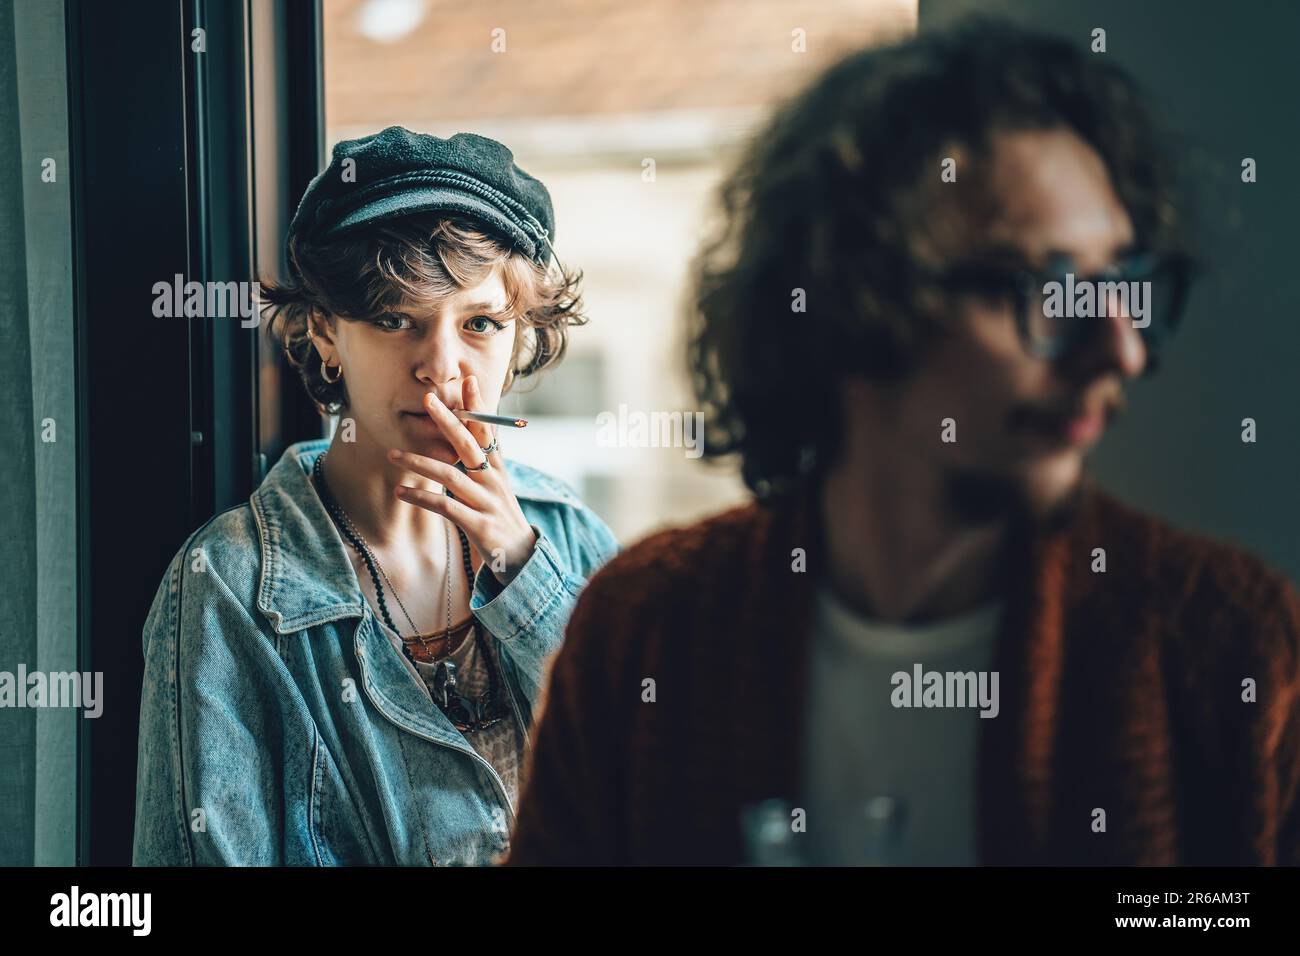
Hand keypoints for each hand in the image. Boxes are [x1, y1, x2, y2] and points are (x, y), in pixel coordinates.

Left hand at [389, 375, 536, 585]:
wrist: (522, 559)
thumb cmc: (502, 519)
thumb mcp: (497, 487)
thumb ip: (484, 462)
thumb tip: (469, 436)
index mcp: (498, 469)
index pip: (488, 431)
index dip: (478, 406)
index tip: (468, 380)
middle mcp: (494, 481)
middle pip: (469, 445)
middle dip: (448, 421)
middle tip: (427, 400)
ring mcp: (487, 502)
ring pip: (450, 475)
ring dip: (419, 463)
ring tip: (392, 455)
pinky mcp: (479, 525)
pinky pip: (446, 507)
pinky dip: (422, 498)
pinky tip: (402, 492)